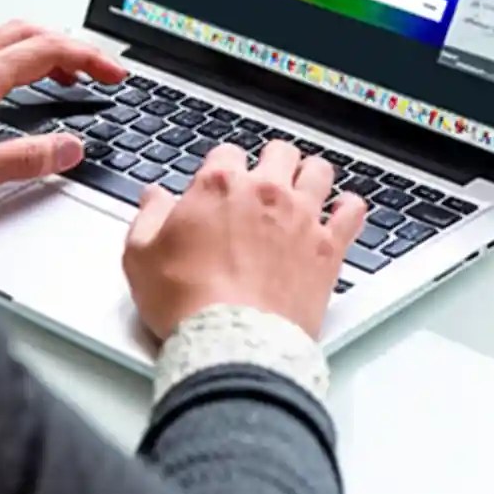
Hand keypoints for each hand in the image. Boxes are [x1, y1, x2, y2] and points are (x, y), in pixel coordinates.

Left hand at [0, 21, 126, 207]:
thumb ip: (28, 159)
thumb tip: (71, 148)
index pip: (49, 51)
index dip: (90, 60)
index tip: (115, 75)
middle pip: (31, 32)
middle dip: (73, 46)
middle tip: (99, 69)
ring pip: (9, 37)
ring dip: (46, 48)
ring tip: (70, 74)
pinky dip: (22, 58)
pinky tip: (26, 82)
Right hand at [123, 141, 367, 340]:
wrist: (233, 340)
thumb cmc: (188, 303)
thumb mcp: (141, 257)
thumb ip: (148, 218)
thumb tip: (154, 198)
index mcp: (219, 187)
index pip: (227, 153)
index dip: (224, 167)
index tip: (222, 184)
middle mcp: (265, 193)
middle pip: (279, 152)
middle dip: (272, 163)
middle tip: (266, 182)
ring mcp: (301, 218)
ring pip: (318, 171)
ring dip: (311, 176)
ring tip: (304, 189)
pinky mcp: (328, 247)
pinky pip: (352, 211)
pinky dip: (348, 208)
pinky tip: (341, 212)